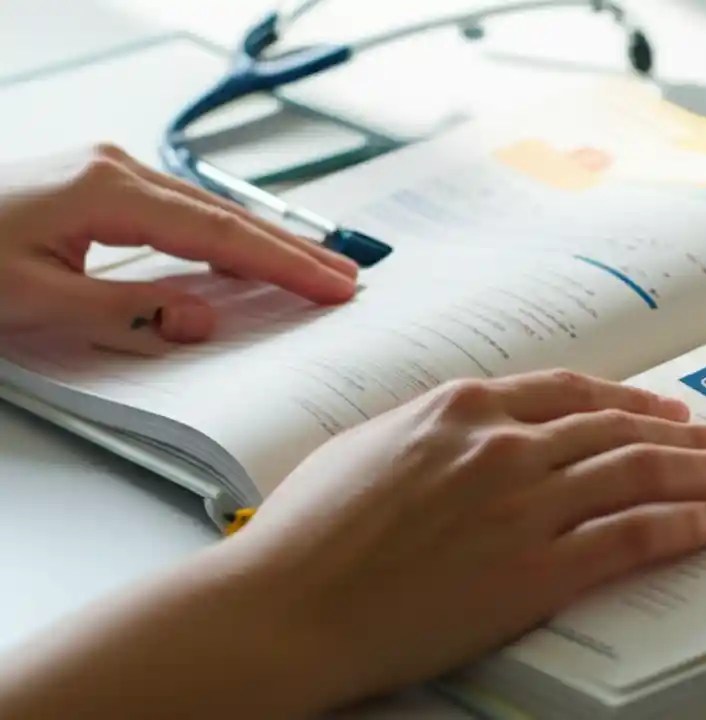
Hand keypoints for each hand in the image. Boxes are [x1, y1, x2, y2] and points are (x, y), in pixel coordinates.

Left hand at [0, 144, 357, 353]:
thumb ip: (127, 312)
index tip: (334, 287)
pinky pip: (179, 214)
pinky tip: (243, 257)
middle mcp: (116, 170)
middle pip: (227, 216)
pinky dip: (221, 240)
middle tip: (347, 277)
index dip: (285, 265)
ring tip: (312, 269)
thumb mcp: (33, 303)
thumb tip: (203, 317)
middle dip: (291, 249)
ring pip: (207, 213)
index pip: (222, 235)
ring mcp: (107, 173)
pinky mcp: (97, 187)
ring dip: (261, 244)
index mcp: (109, 191)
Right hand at [235, 369, 705, 712]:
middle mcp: (503, 445)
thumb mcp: (367, 447)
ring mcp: (524, 505)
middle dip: (687, 433)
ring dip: (705, 471)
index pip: (574, 392)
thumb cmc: (307, 535)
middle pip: (621, 427)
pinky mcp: (536, 570)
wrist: (284, 607)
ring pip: (640, 472)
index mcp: (462, 408)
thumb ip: (433, 430)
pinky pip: (632, 537)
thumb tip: (470, 427)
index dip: (633, 399)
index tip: (666, 408)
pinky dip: (682, 524)